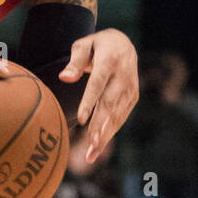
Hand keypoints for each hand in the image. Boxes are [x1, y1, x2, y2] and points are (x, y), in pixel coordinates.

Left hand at [59, 28, 138, 162]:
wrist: (123, 44)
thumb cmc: (96, 46)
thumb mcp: (83, 46)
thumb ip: (75, 62)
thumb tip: (64, 78)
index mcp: (110, 61)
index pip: (98, 84)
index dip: (90, 102)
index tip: (81, 120)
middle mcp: (124, 75)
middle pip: (109, 103)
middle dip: (100, 126)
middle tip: (90, 145)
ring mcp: (131, 87)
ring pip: (117, 114)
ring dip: (105, 135)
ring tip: (92, 154)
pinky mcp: (133, 97)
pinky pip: (121, 117)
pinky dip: (110, 132)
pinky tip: (98, 147)